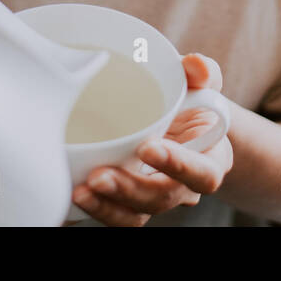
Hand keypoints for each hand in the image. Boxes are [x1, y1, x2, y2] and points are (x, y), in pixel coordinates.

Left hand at [70, 53, 232, 225]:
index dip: (178, 165)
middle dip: (130, 190)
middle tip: (99, 176)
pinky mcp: (130, 203)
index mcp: (210, 160)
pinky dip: (93, 209)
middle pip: (162, 199)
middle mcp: (185, 187)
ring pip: (135, 215)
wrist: (177, 122)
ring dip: (107, 207)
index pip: (202, 173)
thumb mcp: (201, 81)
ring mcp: (155, 198)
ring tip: (80, 191)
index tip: (146, 147)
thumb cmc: (189, 101)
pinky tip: (70, 199)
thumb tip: (194, 65)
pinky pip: (115, 215)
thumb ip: (202, 71)